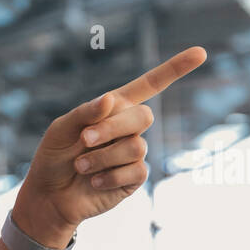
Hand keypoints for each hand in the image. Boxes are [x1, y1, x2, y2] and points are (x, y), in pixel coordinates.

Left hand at [15, 47, 207, 243]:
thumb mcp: (60, 130)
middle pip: (143, 116)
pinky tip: (94, 182)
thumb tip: (110, 99)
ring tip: (80, 166)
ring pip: (136, 147)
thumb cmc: (53, 158)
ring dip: (102, 157)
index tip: (200, 53)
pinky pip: (136, 171)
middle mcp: (127, 129)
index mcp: (113, 109)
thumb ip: (84, 113)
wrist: (49, 196)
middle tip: (83, 141)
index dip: (174, 69)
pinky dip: (109, 176)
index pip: (150, 85)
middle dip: (111, 128)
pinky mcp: (134, 179)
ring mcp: (133, 154)